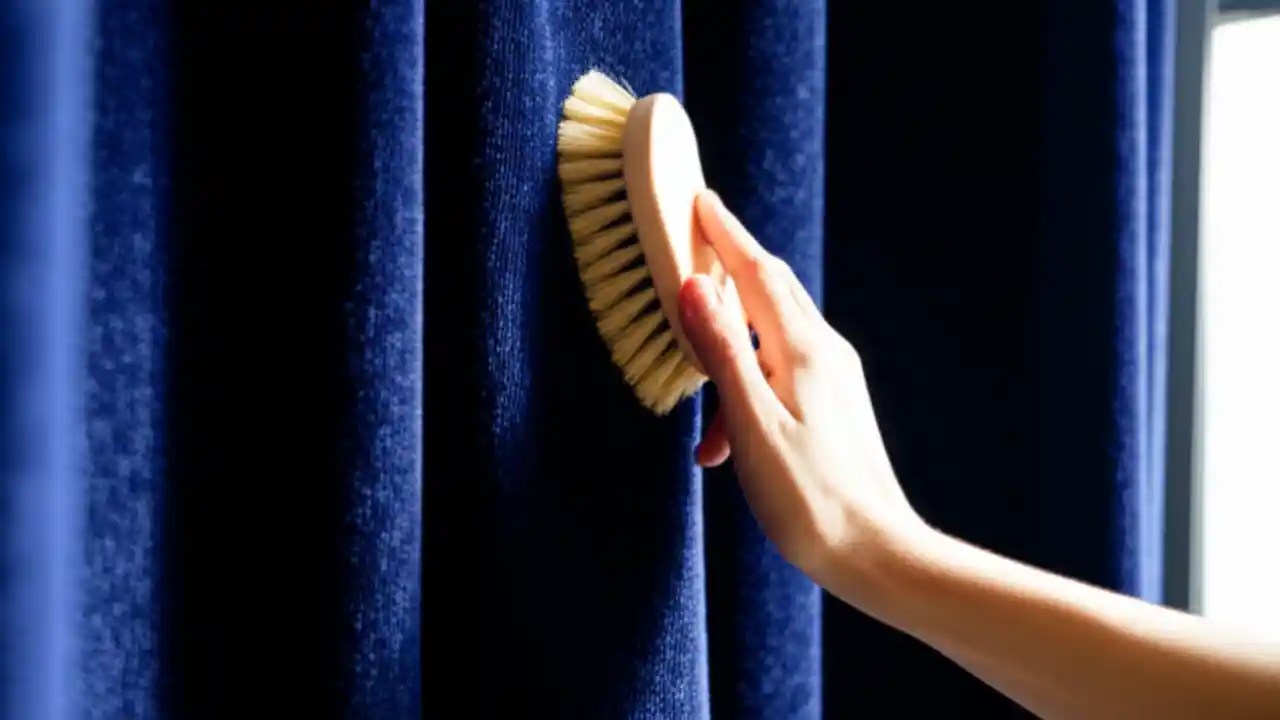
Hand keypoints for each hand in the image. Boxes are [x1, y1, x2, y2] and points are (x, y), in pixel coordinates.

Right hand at [678, 190, 927, 588]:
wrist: (878, 555)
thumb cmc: (811, 500)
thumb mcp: (755, 426)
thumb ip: (724, 354)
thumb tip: (696, 288)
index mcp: (805, 352)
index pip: (759, 272)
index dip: (726, 235)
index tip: (701, 200)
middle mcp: (826, 355)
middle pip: (772, 291)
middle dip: (732, 266)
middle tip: (697, 240)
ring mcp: (834, 381)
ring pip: (771, 337)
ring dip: (728, 349)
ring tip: (693, 390)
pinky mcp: (834, 408)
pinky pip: (780, 374)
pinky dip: (745, 390)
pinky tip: (723, 444)